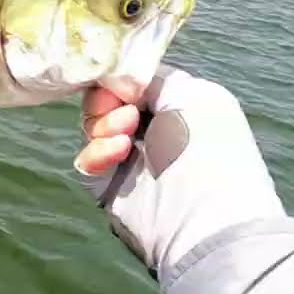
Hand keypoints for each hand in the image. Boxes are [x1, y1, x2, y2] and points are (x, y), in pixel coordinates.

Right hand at [76, 66, 285, 276]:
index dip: (120, 78)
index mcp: (178, 106)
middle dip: (107, 101)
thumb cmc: (206, 147)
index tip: (122, 83)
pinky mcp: (108, 185)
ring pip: (92, 126)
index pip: (133, 82)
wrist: (201, 215)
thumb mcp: (192, 94)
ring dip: (104, 125)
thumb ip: (149, 78)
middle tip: (126, 115)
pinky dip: (97, 152)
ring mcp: (129, 159)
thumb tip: (118, 83)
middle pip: (106, 101)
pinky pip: (86, 159)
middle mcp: (153, 130)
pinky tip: (118, 155)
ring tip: (125, 139)